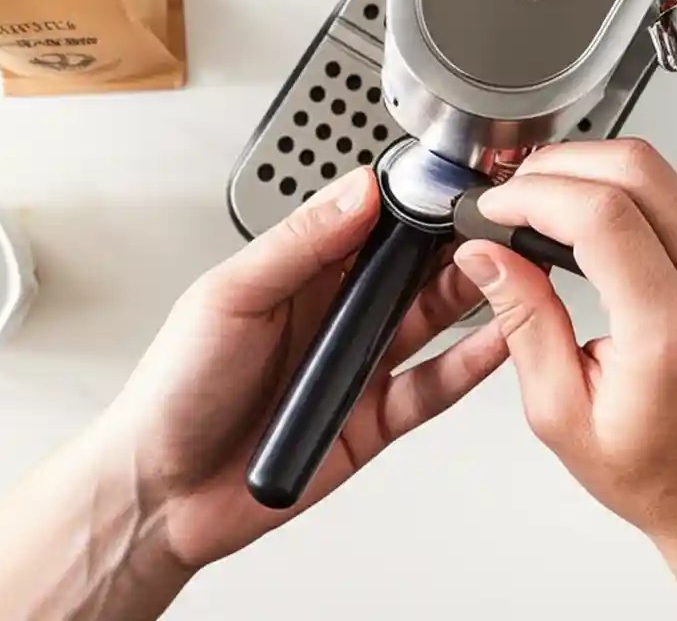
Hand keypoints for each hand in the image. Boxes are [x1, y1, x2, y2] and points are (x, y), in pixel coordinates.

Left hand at [111, 167, 507, 571]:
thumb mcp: (230, 296)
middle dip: (455, 246)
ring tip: (512, 272)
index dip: (412, 204)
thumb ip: (299, 244)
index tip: (451, 187)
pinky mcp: (374, 419)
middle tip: (497, 229)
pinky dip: (469, 365)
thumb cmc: (175, 388)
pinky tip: (497, 340)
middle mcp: (332, 313)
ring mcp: (357, 366)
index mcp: (297, 271)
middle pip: (410, 269)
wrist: (163, 490)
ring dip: (472, 296)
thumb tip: (359, 189)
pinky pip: (432, 387)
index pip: (370, 221)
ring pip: (431, 321)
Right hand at [452, 139, 676, 618]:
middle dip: (558, 165)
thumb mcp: (561, 412)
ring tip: (538, 207)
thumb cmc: (658, 471)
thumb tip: (487, 255)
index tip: (495, 208)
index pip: (602, 215)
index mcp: (670, 330)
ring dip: (588, 173)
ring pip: (658, 173)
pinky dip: (620, 195)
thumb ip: (523, 322)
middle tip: (511, 194)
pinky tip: (582, 225)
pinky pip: (675, 199)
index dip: (535, 195)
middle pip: (636, 168)